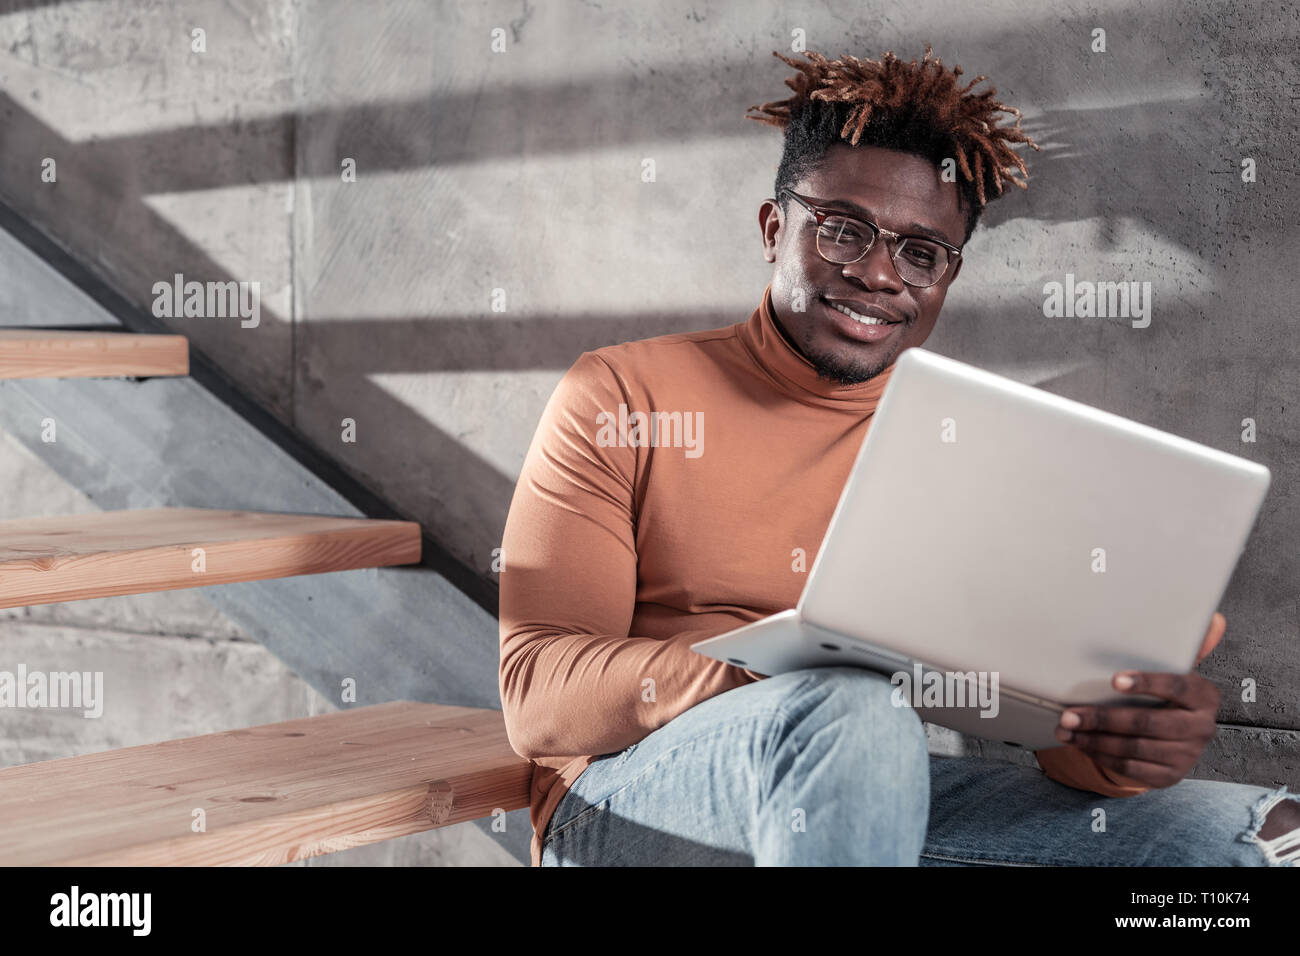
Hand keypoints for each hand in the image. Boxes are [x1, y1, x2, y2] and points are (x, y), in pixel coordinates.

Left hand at [1053, 612, 1225, 788]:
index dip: (1146, 683)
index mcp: (1204, 696)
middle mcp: (1201, 727)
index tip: (1114, 680)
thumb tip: (1214, 619)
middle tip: (1069, 714)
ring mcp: (1187, 755)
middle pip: (1147, 723)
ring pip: (1134, 748)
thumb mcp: (1174, 670)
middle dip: (1103, 718)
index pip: (1176, 687)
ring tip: (1066, 729)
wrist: (1177, 736)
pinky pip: (1132, 768)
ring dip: (1094, 739)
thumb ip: (1187, 647)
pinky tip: (1081, 745)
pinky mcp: (1170, 776)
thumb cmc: (1167, 694)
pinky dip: (1102, 756)